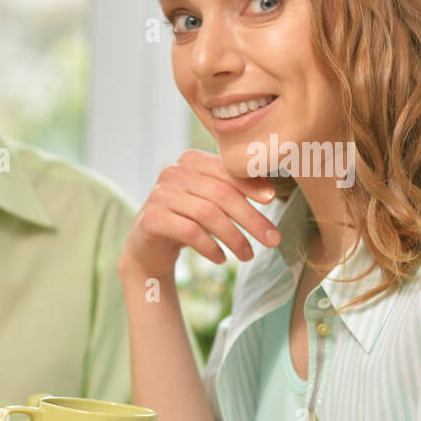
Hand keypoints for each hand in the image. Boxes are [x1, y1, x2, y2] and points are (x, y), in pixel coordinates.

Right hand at [119, 149, 281, 280]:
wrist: (148, 246)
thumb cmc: (187, 220)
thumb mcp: (210, 201)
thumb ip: (232, 190)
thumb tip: (269, 192)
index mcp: (191, 161)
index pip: (226, 171)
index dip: (250, 185)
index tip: (272, 200)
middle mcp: (173, 173)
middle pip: (221, 194)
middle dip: (251, 218)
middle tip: (272, 240)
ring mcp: (159, 195)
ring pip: (208, 214)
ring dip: (234, 237)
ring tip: (248, 255)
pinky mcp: (151, 219)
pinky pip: (189, 232)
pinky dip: (210, 247)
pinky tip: (221, 259)